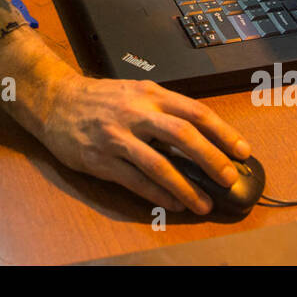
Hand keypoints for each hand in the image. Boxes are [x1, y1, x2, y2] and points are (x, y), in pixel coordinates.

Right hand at [39, 72, 251, 214]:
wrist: (54, 100)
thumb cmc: (99, 99)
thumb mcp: (135, 93)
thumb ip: (164, 110)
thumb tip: (201, 136)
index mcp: (149, 94)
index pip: (195, 112)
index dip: (222, 132)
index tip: (242, 150)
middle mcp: (136, 112)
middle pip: (183, 136)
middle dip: (211, 159)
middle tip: (229, 179)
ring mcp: (117, 136)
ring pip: (159, 164)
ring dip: (186, 187)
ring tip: (203, 204)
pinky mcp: (101, 159)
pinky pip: (134, 181)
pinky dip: (157, 195)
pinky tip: (172, 204)